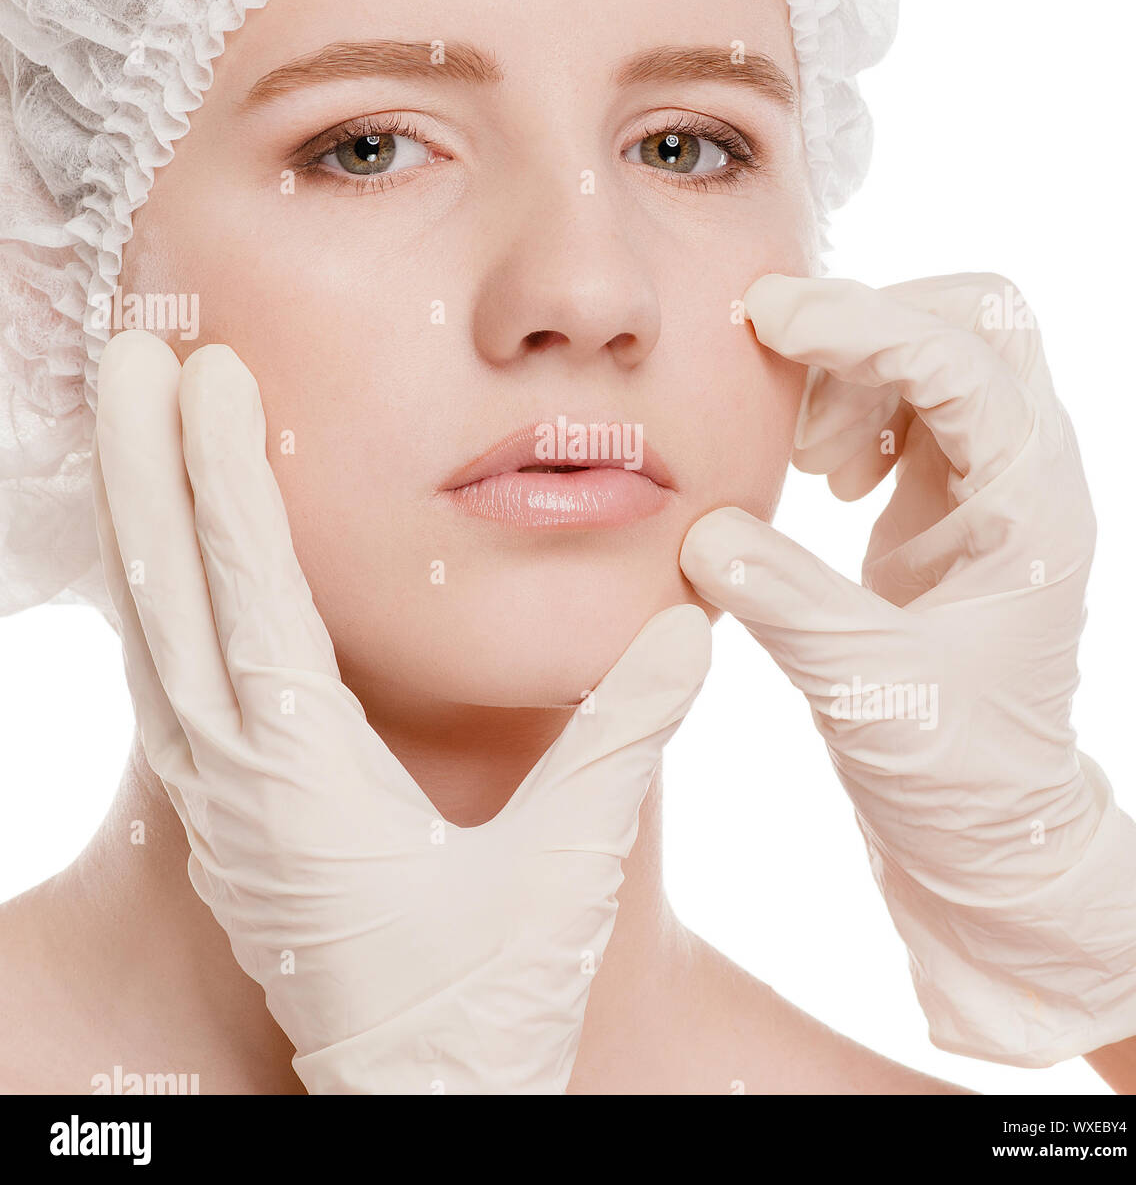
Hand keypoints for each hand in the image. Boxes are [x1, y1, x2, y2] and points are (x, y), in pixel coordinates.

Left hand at [94, 330, 709, 1093]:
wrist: (423, 1103)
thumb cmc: (482, 999)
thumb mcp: (566, 865)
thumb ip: (625, 738)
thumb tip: (686, 625)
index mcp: (299, 775)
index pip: (246, 588)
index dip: (222, 471)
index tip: (206, 372)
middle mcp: (232, 778)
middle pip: (164, 592)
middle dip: (145, 464)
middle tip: (133, 350)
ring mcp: (217, 801)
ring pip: (153, 631)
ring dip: (143, 520)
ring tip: (138, 425)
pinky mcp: (228, 817)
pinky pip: (169, 678)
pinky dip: (162, 594)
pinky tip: (170, 560)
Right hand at [680, 272, 1135, 1066]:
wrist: (990, 833)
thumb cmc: (957, 776)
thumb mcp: (869, 694)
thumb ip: (786, 603)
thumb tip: (703, 525)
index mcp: (1034, 506)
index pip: (961, 361)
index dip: (861, 323)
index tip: (766, 318)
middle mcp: (1025, 475)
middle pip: (972, 322)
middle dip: (869, 323)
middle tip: (780, 369)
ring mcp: (991, 484)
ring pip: (932, 355)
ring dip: (852, 371)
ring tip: (802, 457)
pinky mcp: (950, 504)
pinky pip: (905, 405)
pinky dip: (850, 407)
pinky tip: (816, 474)